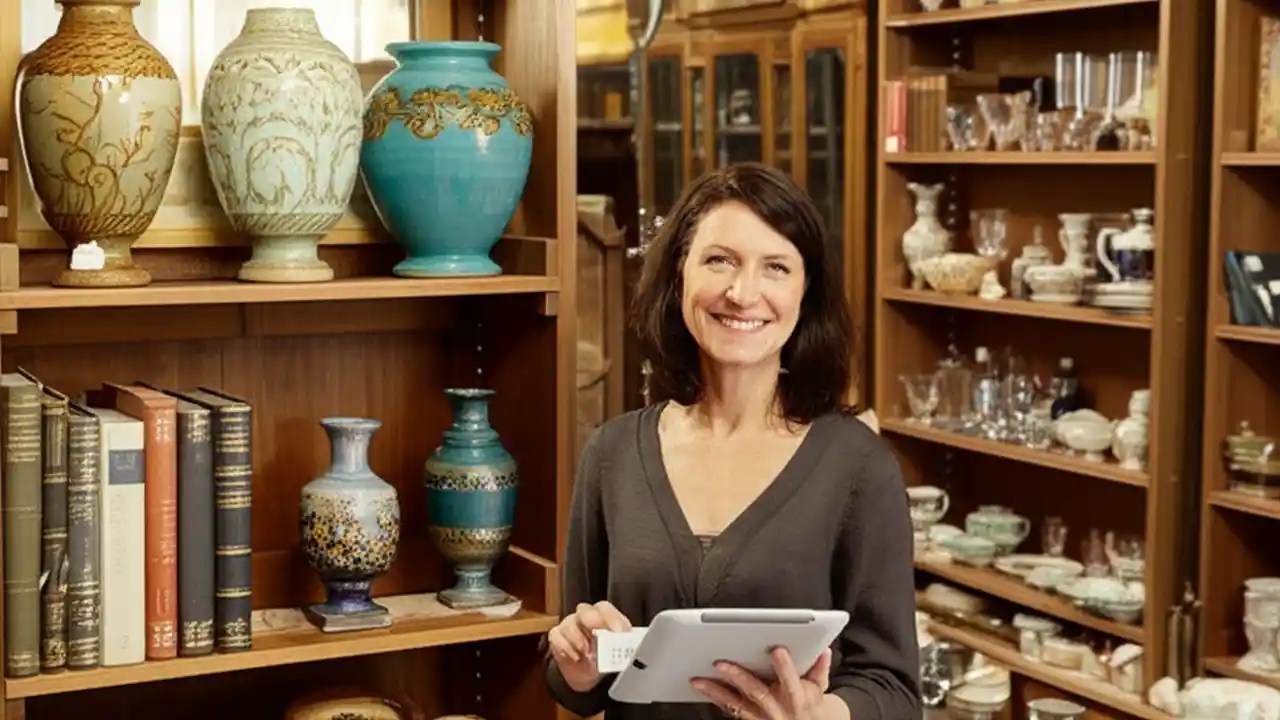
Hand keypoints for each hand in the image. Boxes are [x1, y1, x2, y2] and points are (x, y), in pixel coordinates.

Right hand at [547, 600, 632, 692]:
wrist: (588, 675)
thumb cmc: (606, 657)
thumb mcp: (618, 651)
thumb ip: (622, 645)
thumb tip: (630, 646)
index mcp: (603, 616)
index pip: (604, 608)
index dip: (612, 619)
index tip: (619, 634)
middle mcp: (585, 617)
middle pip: (584, 610)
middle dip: (592, 622)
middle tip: (598, 636)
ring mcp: (569, 625)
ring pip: (569, 623)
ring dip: (579, 640)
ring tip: (588, 655)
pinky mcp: (557, 637)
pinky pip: (556, 635)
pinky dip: (565, 647)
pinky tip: (575, 658)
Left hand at [692, 646, 832, 719]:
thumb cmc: (808, 704)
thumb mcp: (819, 689)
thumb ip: (819, 669)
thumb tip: (823, 649)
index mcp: (797, 699)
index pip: (792, 683)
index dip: (785, 667)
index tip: (777, 649)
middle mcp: (778, 711)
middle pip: (757, 693)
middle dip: (738, 677)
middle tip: (720, 662)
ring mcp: (761, 718)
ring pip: (736, 705)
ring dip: (716, 691)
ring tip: (697, 679)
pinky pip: (729, 711)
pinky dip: (715, 699)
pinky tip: (702, 688)